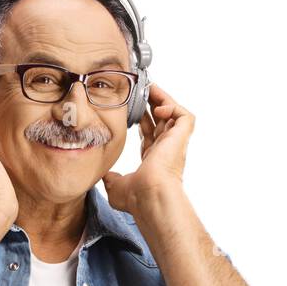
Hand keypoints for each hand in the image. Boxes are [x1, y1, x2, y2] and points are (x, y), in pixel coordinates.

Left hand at [101, 82, 190, 215]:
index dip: (142, 120)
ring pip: (174, 114)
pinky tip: (158, 108)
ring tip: (150, 88)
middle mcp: (166, 150)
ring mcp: (175, 144)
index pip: (150, 134)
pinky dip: (172, 107)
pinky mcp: (182, 137)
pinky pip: (183, 116)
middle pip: (162, 120)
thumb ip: (110, 178)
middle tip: (141, 91)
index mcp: (153, 160)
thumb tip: (102, 174)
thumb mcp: (115, 186)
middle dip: (152, 104)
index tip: (130, 109)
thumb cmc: (136, 197)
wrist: (150, 196)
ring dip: (163, 99)